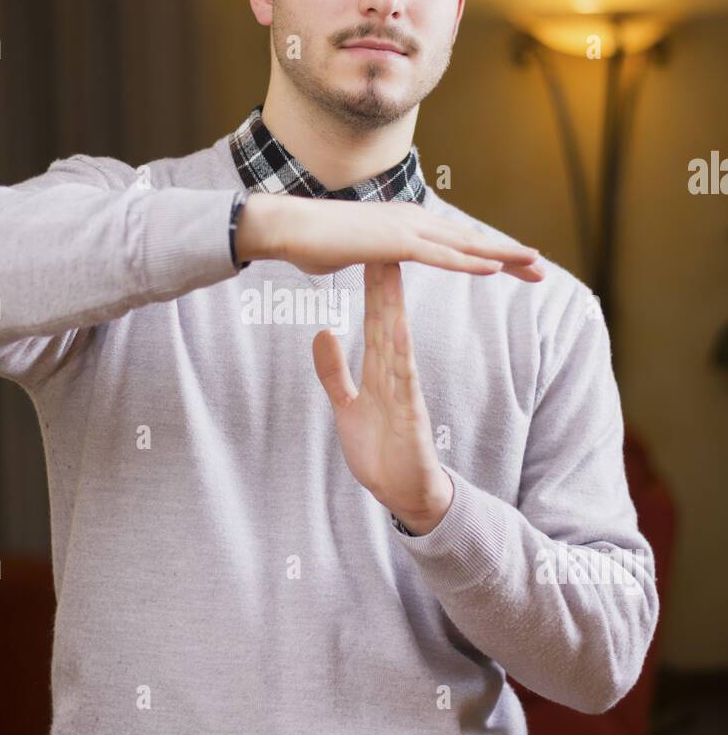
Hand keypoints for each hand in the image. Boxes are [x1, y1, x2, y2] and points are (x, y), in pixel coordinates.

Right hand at [237, 192, 544, 281]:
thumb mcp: (348, 250)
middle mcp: (412, 219)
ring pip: (466, 244)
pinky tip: (495, 269)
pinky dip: (470, 262)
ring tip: (535, 263)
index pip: (456, 240)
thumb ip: (365, 255)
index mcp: (404, 222)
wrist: (287, 226)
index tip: (515, 265)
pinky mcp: (395, 242)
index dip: (488, 252)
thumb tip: (362, 259)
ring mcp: (405, 228)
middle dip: (509, 254)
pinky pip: (440, 256)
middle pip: (471, 240)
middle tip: (541, 267)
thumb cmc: (309, 241)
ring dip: (503, 255)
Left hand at [312, 262, 454, 534]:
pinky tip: (399, 328)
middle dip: (384, 282)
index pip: (376, 320)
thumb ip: (335, 372)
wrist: (403, 493)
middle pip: (388, 319)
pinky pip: (406, 378)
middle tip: (383, 241)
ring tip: (390, 271)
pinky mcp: (411, 413)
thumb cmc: (380, 450)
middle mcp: (394, 374)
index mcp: (380, 371)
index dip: (371, 287)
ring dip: (393, 306)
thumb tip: (323, 333)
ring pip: (397, 340)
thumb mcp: (346, 406)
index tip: (368, 252)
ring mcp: (405, 391)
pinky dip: (402, 353)